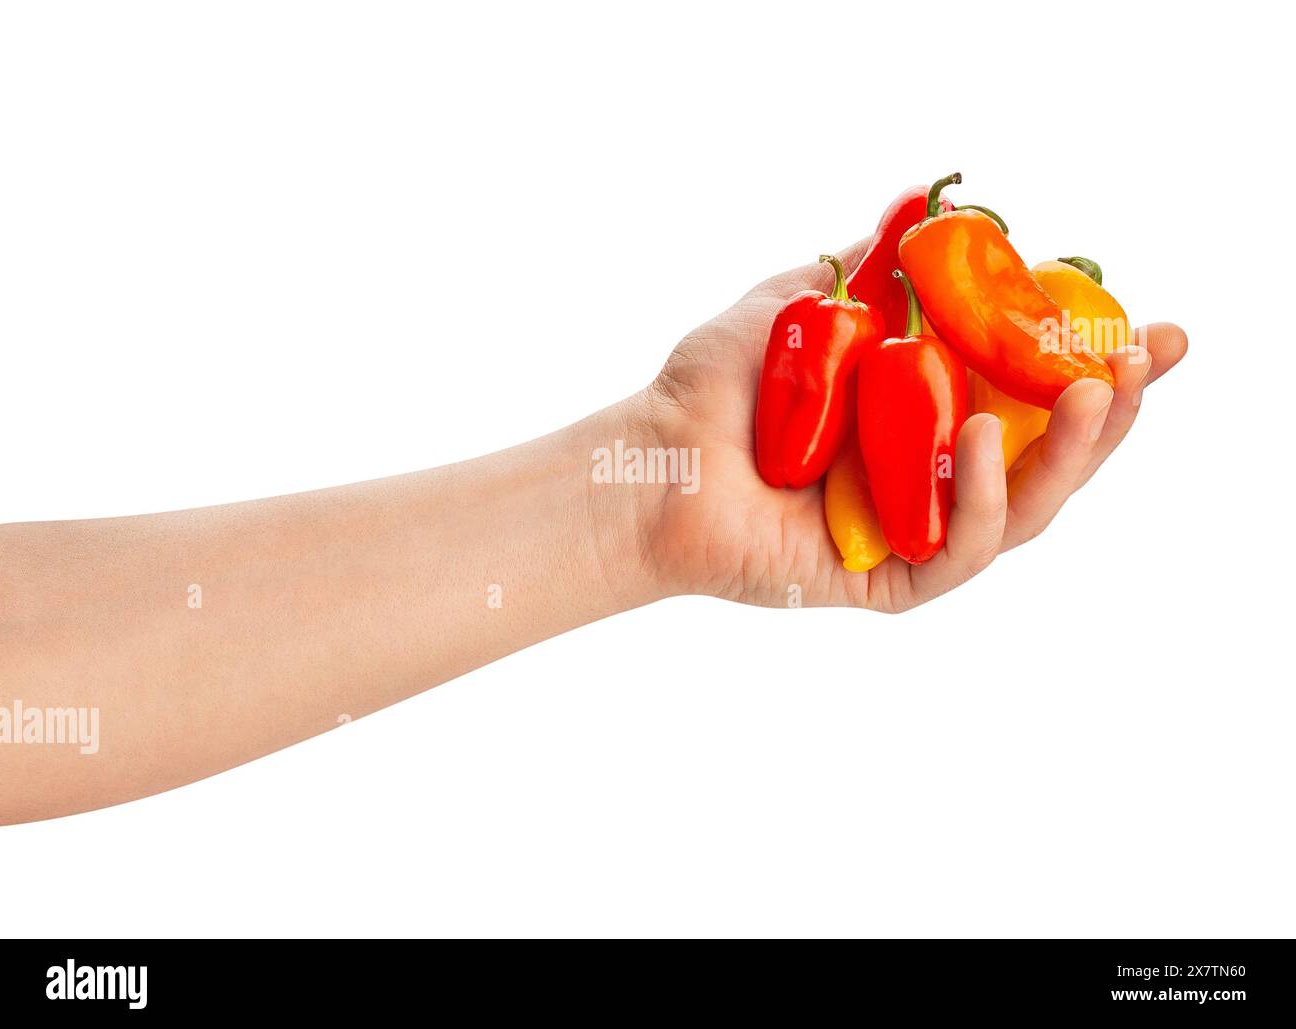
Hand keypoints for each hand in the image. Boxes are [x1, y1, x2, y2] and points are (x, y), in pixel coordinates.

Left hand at [635, 238, 1187, 611]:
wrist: (651, 459)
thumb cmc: (714, 390)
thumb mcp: (796, 307)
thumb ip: (865, 270)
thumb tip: (920, 206)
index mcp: (925, 419)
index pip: (1031, 397)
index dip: (1096, 365)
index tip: (1152, 328)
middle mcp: (932, 478)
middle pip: (1048, 459)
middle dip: (1106, 411)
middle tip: (1137, 360)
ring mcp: (916, 533)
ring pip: (1023, 512)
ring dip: (1067, 455)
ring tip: (1086, 394)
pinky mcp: (890, 582)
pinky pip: (959, 552)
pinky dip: (981, 502)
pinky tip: (983, 444)